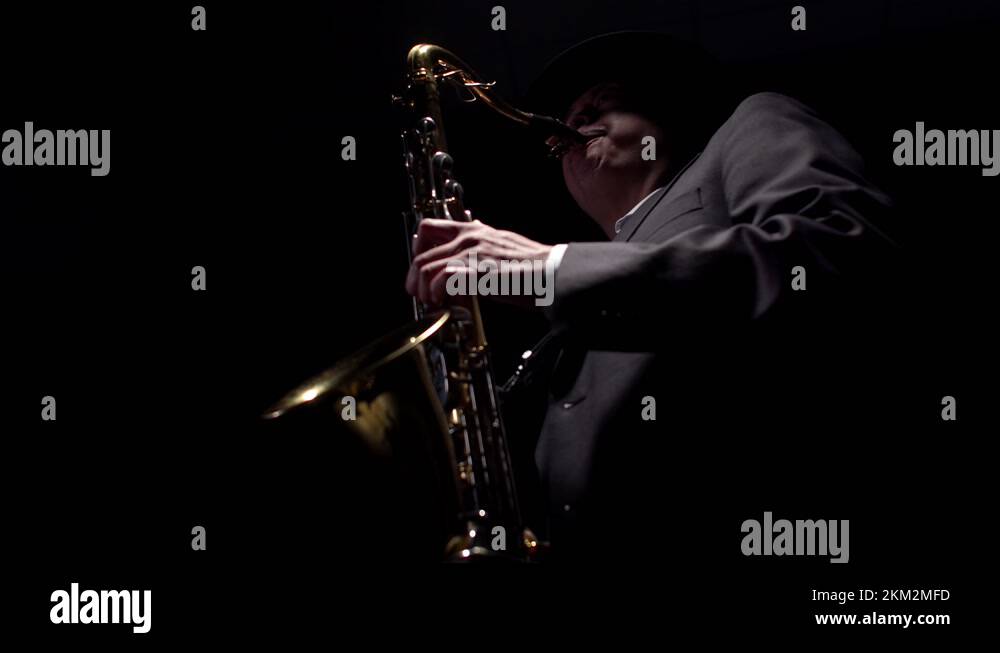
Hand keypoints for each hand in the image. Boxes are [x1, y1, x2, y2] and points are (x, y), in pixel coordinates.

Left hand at [405, 218, 553, 306]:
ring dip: (423, 289)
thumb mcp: (501, 242)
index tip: (419, 267)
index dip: (416, 249)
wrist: (552, 271)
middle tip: (418, 293)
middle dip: (413, 277)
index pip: (427, 228)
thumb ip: (482, 239)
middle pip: (421, 253)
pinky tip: (443, 302)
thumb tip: (472, 229)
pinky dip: (437, 293)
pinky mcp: (478, 272)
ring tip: (430, 301)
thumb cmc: (531, 264)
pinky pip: (443, 280)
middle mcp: (469, 237)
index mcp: (473, 230)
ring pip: (426, 267)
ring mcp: (472, 254)